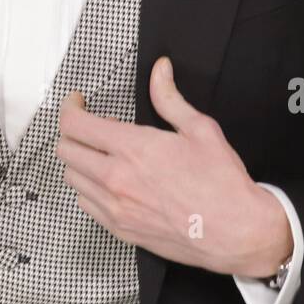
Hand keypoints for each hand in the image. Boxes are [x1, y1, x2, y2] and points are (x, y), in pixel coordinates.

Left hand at [54, 55, 292, 276]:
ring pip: (72, 178)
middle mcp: (116, 180)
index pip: (75, 124)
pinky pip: (85, 204)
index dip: (70, 107)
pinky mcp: (120, 230)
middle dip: (73, 131)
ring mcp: (115, 208)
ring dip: (80, 160)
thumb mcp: (200, 129)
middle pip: (66, 150)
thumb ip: (170, 98)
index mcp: (133, 149)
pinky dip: (88, 188)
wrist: (237, 232)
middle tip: (93, 125)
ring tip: (103, 153)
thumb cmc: (222, 183)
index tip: (78, 102)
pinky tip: (109, 181)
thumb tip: (160, 71)